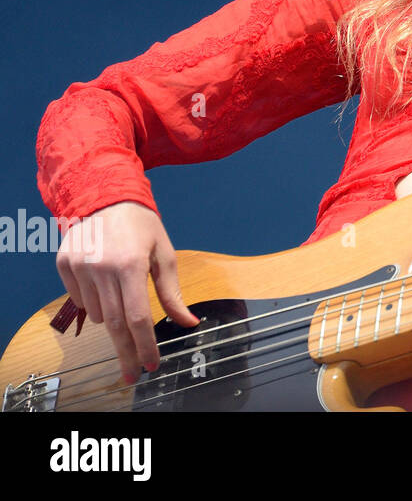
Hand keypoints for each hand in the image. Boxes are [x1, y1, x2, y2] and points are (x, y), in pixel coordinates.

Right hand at [55, 202, 199, 384]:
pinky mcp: (64, 265)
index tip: (151, 365)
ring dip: (113, 317)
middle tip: (134, 374)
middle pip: (116, 324)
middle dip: (127, 352)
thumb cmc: (142, 227)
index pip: (138, 317)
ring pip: (98, 314)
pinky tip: (104, 284)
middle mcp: (102, 268)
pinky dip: (95, 303)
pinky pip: (80, 300)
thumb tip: (188, 322)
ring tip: (122, 293)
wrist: (105, 198)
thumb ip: (172, 292)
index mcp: (131, 265)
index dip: (145, 345)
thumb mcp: (164, 254)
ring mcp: (79, 267)